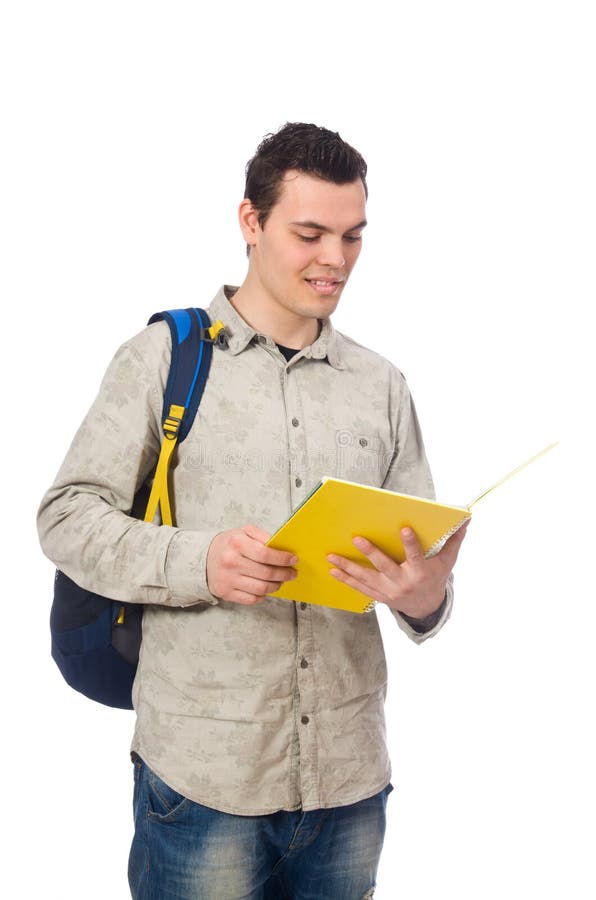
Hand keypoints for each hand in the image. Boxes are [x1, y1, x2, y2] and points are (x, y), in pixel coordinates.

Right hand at [206, 524, 297, 604]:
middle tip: (291, 573)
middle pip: (266, 573)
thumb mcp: (244, 532)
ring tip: (280, 581)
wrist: (203, 558)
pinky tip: (265, 589)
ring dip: (276, 586)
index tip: (293, 560)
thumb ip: (263, 536)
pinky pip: (251, 599)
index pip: (265, 554)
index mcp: (237, 543)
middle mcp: (231, 562)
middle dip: (284, 574)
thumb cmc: (229, 544)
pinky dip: (263, 595)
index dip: (283, 559)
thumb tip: (282, 548)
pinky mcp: (226, 592)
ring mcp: (228, 579)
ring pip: (261, 588)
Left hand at [327, 519, 469, 617]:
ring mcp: (389, 591)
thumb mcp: (447, 562)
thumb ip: (454, 540)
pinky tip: (333, 571)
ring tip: (332, 556)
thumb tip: (466, 518)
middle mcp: (403, 583)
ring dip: (348, 567)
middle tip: (357, 538)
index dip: (410, 543)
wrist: (426, 608)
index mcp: (421, 572)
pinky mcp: (379, 596)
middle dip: (370, 553)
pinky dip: (346, 579)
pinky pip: (360, 588)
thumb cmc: (436, 578)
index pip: (415, 556)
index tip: (404, 528)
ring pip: (366, 578)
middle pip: (385, 567)